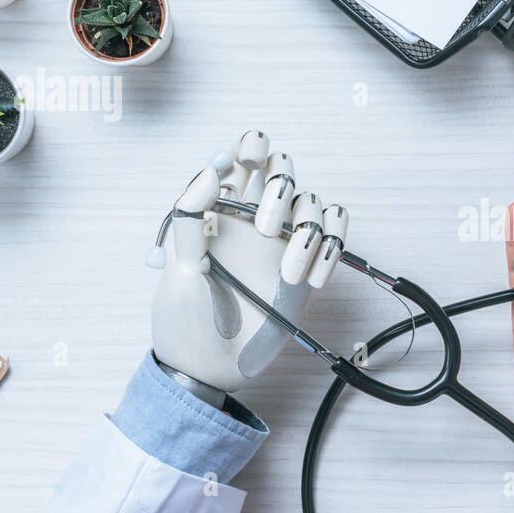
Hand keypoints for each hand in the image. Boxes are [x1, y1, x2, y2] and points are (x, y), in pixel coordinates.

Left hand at [148, 130, 347, 393]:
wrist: (211, 366)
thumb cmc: (185, 317)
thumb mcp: (179, 267)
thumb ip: (190, 215)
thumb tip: (212, 168)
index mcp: (221, 210)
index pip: (242, 157)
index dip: (252, 146)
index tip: (250, 162)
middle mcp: (255, 218)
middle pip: (285, 170)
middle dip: (279, 192)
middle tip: (265, 231)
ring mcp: (284, 241)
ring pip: (314, 203)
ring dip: (307, 234)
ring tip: (287, 274)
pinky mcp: (308, 265)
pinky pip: (335, 233)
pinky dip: (331, 249)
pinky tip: (312, 280)